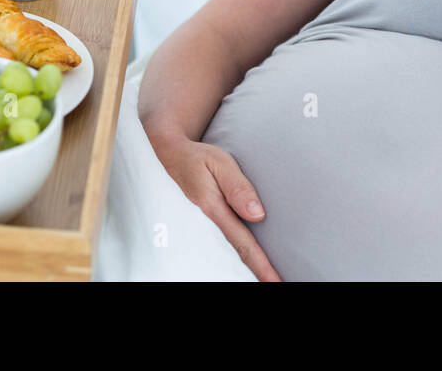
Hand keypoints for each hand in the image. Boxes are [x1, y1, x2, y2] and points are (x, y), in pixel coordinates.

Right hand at [148, 132, 280, 280]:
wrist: (165, 156)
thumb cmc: (197, 158)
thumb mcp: (219, 162)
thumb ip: (238, 187)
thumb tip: (258, 214)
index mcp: (211, 211)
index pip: (242, 245)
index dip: (261, 266)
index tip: (275, 282)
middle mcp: (203, 226)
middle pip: (234, 258)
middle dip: (254, 274)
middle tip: (275, 284)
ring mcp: (197, 229)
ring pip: (224, 256)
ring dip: (243, 269)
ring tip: (264, 279)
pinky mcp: (197, 228)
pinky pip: (217, 248)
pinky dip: (232, 259)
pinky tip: (243, 267)